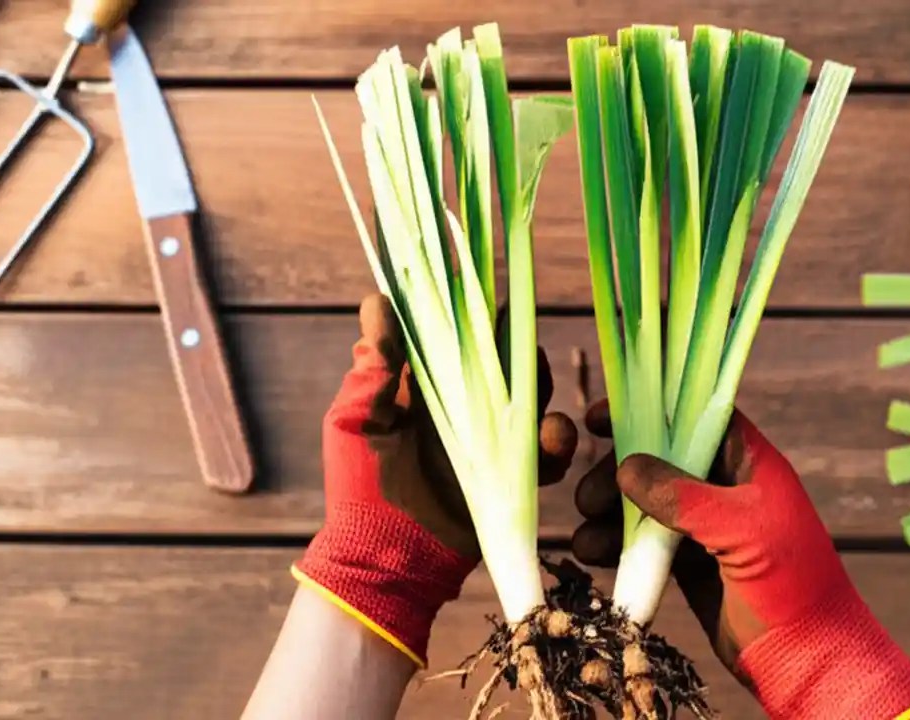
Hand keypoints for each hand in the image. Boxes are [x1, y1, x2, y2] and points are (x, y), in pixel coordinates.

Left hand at [294, 294, 577, 666]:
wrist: (383, 562)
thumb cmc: (358, 487)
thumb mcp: (356, 421)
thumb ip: (374, 366)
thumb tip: (377, 300)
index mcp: (423, 386)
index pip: (454, 336)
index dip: (472, 310)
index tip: (486, 284)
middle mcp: (461, 407)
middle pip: (503, 360)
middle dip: (516, 346)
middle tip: (518, 338)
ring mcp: (488, 442)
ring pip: (531, 399)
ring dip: (541, 386)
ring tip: (536, 384)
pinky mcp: (511, 478)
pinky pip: (544, 454)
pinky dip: (553, 445)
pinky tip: (550, 442)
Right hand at [571, 402, 909, 719]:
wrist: (806, 657)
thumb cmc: (790, 584)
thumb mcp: (740, 530)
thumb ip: (684, 496)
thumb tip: (627, 468)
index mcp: (750, 463)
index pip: (696, 416)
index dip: (651, 410)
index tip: (601, 418)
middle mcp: (726, 487)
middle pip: (660, 458)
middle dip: (618, 473)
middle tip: (588, 496)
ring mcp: (706, 525)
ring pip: (646, 502)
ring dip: (611, 513)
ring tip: (586, 535)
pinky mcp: (690, 563)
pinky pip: (645, 541)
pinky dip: (617, 544)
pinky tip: (593, 555)